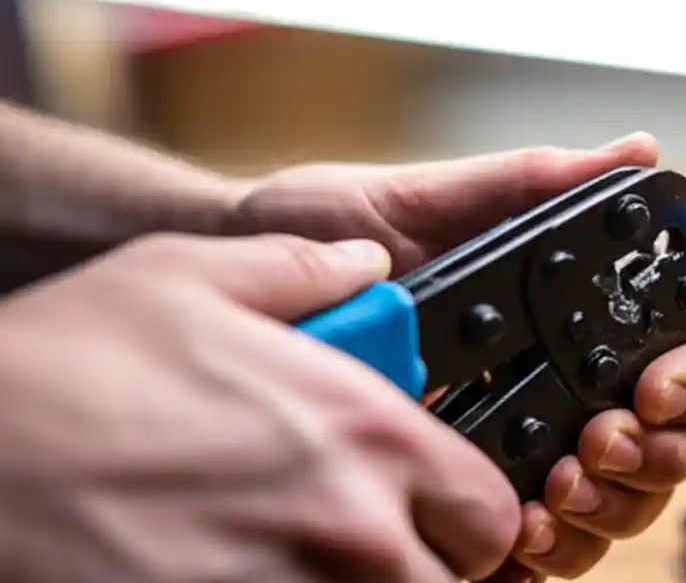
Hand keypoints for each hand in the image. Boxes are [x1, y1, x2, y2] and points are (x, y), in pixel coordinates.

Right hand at [0, 233, 518, 581]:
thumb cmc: (64, 368)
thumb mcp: (189, 277)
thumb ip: (303, 269)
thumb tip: (362, 263)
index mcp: (363, 434)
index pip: (491, 511)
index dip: (471, 513)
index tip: (441, 507)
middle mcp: (347, 530)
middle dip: (428, 566)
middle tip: (373, 538)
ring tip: (302, 554)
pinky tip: (245, 572)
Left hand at [222, 133, 685, 579]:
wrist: (251, 293)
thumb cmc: (333, 229)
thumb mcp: (428, 197)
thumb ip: (533, 181)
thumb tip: (634, 152)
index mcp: (573, 308)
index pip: (685, 344)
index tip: (652, 387)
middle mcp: (565, 376)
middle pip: (672, 434)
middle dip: (653, 452)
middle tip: (595, 447)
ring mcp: (529, 436)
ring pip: (624, 499)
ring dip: (607, 507)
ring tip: (551, 496)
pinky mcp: (480, 487)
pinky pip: (552, 542)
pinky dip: (553, 550)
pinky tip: (517, 534)